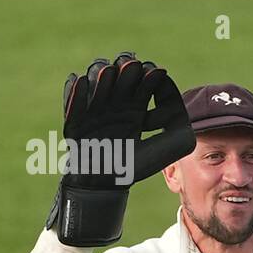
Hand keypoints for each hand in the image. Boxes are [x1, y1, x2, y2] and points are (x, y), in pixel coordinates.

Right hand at [47, 52, 194, 246]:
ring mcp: (94, 107)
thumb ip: (180, 119)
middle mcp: (116, 102)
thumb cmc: (138, 164)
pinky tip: (81, 82)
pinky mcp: (75, 117)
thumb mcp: (172, 144)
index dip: (148, 71)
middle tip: (131, 68)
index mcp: (138, 106)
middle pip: (121, 71)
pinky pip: (72, 96)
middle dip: (126, 67)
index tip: (153, 73)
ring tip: (108, 74)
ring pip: (97, 77)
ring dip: (103, 74)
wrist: (106, 184)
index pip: (143, 78)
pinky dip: (76, 89)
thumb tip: (167, 89)